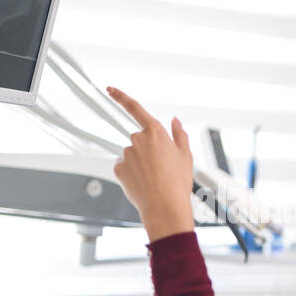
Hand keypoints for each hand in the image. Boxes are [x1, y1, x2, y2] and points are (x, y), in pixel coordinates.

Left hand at [106, 87, 194, 241]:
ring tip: (154, 178)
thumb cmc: (177, 182)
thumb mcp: (186, 156)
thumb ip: (179, 135)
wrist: (164, 206)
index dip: (120, 97)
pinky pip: (124, 167)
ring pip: (132, 154)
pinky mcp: (118, 168)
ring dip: (140, 163)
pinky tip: (142, 183)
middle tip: (160, 168)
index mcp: (155, 132)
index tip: (109, 89)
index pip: (135, 109)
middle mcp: (137, 139)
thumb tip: (175, 121)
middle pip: (139, 139)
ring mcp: (126, 153)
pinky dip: (131, 173)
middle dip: (147, 150)